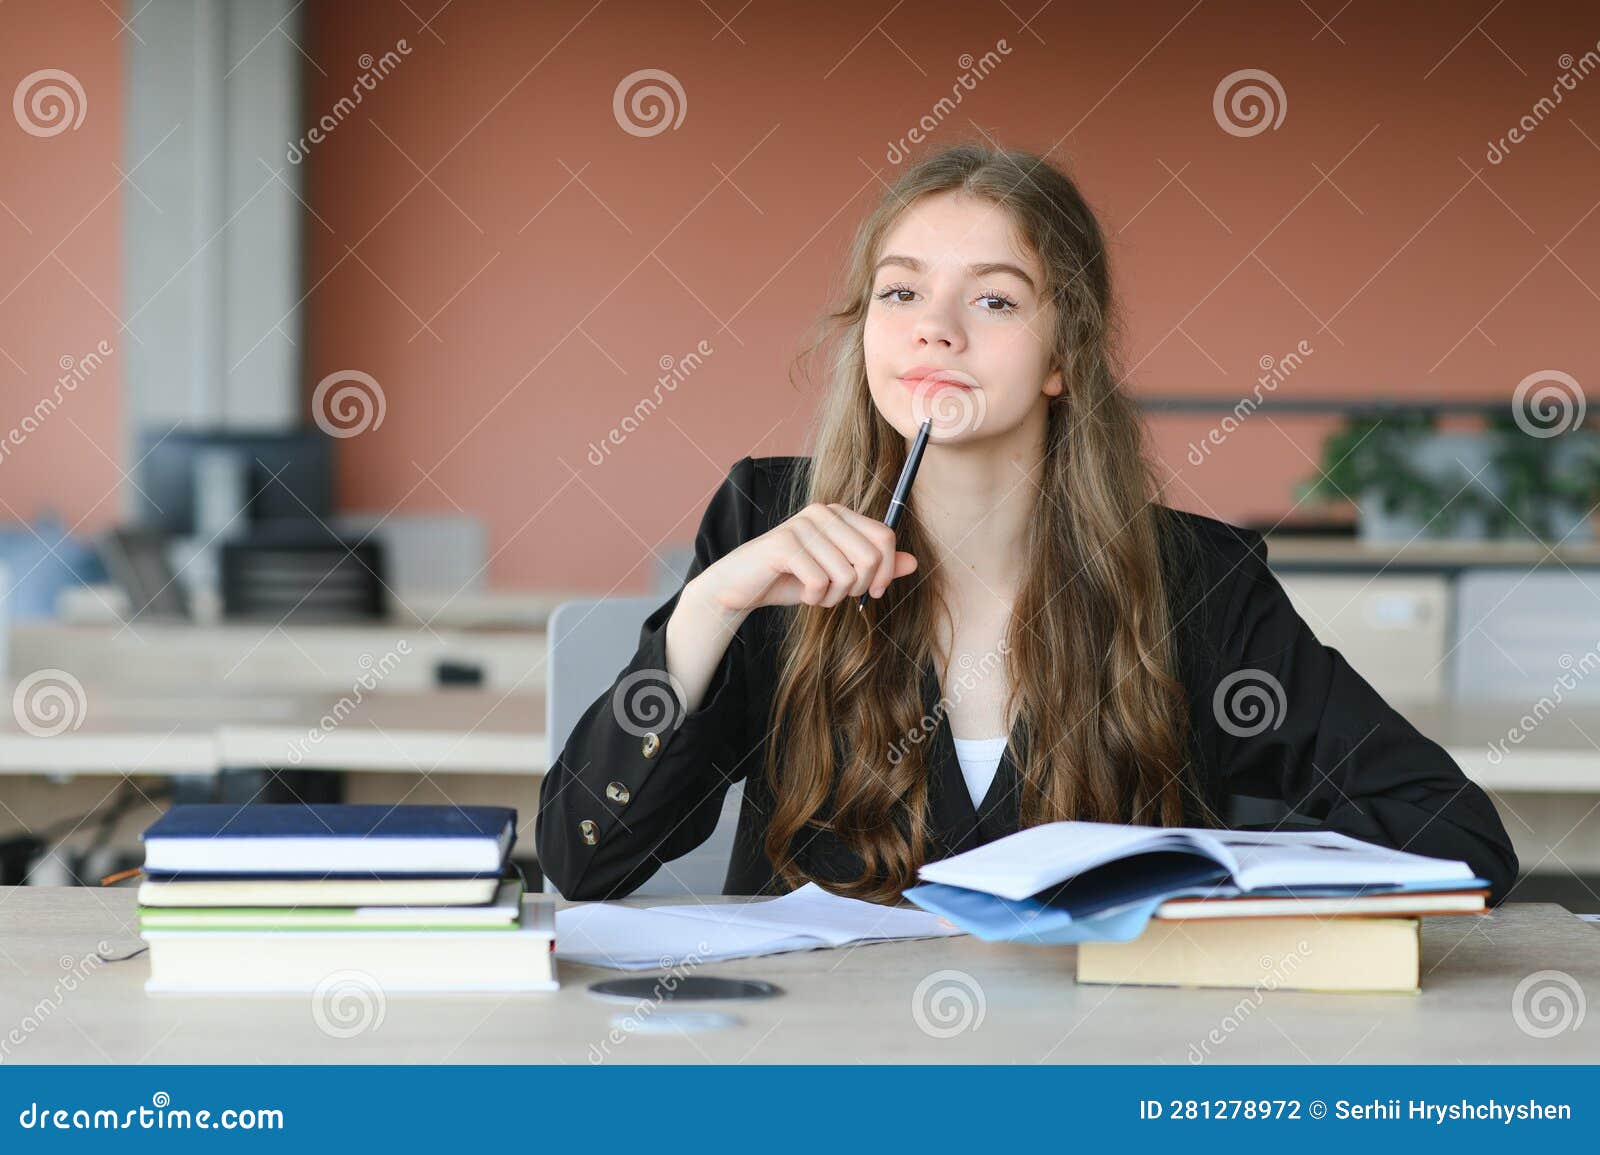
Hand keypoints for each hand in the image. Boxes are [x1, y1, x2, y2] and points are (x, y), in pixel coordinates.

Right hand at [690, 502, 917, 613]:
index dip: (887, 570)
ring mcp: (802, 526)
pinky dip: (814, 598)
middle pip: (870, 557)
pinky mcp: (784, 544)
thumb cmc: (791, 579)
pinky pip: (821, 582)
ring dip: (833, 597)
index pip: (885, 536)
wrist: (740, 587)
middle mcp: (823, 513)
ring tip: (814, 594)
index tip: (874, 591)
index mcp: (839, 514)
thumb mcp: (839, 575)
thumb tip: (914, 562)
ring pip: (846, 575)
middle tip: (837, 595)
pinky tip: (800, 593)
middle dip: (859, 588)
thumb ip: (876, 567)